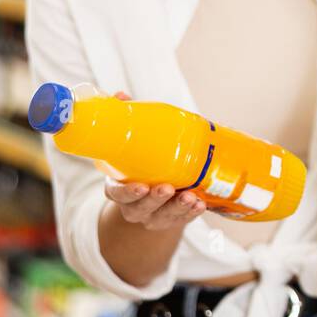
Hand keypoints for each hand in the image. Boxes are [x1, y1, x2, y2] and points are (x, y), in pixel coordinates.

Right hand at [101, 90, 205, 230]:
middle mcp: (132, 205)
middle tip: (168, 188)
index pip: (115, 193)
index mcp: (117, 186)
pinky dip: (190, 214)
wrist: (149, 195)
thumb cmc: (139, 162)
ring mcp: (152, 216)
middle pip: (139, 208)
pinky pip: (181, 221)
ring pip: (162, 217)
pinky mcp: (171, 220)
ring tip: (192, 197)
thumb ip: (127, 121)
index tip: (141, 186)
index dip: (126, 192)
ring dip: (177, 208)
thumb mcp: (131, 143)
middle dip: (155, 199)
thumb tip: (119, 95)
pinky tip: (201, 204)